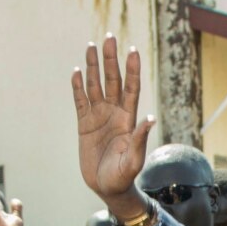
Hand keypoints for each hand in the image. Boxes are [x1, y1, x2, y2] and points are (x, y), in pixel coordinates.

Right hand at [71, 35, 155, 202]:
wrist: (108, 187)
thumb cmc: (124, 176)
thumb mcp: (133, 160)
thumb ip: (139, 139)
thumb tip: (149, 119)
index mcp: (128, 119)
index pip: (131, 88)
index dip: (132, 69)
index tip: (132, 50)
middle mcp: (114, 113)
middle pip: (113, 80)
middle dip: (111, 60)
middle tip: (109, 38)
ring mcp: (99, 117)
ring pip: (95, 86)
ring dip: (93, 67)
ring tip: (91, 46)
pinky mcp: (85, 125)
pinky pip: (80, 102)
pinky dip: (78, 87)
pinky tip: (77, 72)